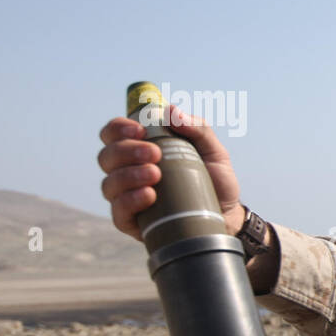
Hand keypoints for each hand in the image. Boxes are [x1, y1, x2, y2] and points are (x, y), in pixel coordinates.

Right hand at [98, 104, 244, 240]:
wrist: (228, 216)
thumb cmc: (215, 181)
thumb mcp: (214, 152)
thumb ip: (198, 129)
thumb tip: (172, 111)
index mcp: (141, 151)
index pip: (113, 134)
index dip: (118, 129)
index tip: (140, 130)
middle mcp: (128, 173)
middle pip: (107, 157)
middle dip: (127, 151)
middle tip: (155, 154)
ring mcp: (129, 199)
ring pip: (109, 184)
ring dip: (128, 176)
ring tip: (156, 175)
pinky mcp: (134, 224)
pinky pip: (119, 213)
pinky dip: (130, 201)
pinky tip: (149, 196)